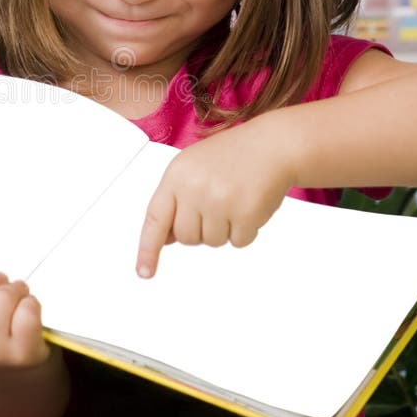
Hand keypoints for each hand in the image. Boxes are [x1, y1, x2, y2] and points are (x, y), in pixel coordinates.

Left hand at [136, 113, 294, 276]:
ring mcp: (220, 200)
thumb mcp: (192, 168)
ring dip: (224, 228)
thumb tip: (166, 238)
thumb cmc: (231, 156)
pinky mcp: (246, 213)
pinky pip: (239, 242)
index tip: (144, 271)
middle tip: (216, 204)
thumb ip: (175, 200)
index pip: (155, 219)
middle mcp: (194, 188)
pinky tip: (249, 204)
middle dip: (201, 229)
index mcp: (176, 175)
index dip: (148, 249)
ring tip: (234, 199)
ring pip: (213, 242)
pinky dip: (246, 230)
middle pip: (187, 237)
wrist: (272, 144)